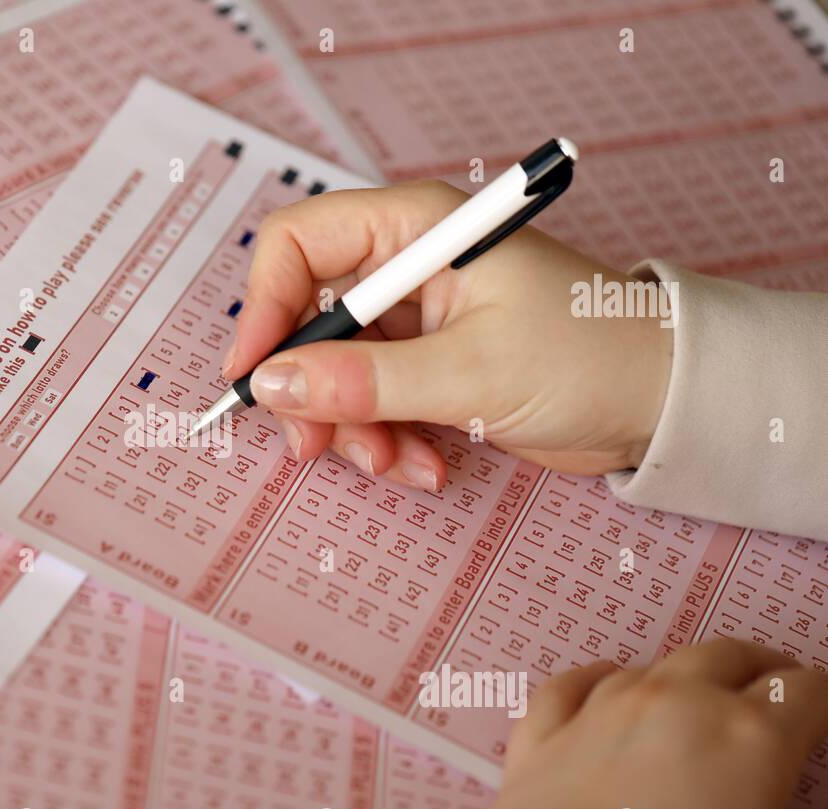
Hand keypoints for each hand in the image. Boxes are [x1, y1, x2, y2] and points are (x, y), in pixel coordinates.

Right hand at [225, 181, 673, 491]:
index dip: (265, 307)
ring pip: (336, 371)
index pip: (298, 244)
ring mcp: (416, 319)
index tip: (256, 378)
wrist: (663, 402)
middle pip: (308, 318)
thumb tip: (271, 385)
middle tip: (315, 447)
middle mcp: (406, 265)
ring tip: (395, 465)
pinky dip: (386, 439)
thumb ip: (364, 381)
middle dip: (311, 389)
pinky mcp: (429, 365)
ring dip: (353, 428)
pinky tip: (426, 467)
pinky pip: (372, 401)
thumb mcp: (469, 372)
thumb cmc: (589, 357)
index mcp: (415, 229)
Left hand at [486, 640, 827, 808]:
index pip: (805, 691)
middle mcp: (674, 706)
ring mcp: (601, 712)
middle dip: (760, 669)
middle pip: (728, 658)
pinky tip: (607, 679)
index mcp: (749, 740)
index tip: (822, 712)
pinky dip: (594, 678)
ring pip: (654, 668)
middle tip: (775, 688)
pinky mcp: (542, 735)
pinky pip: (570, 686)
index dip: (822, 700)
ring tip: (699, 697)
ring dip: (684, 678)